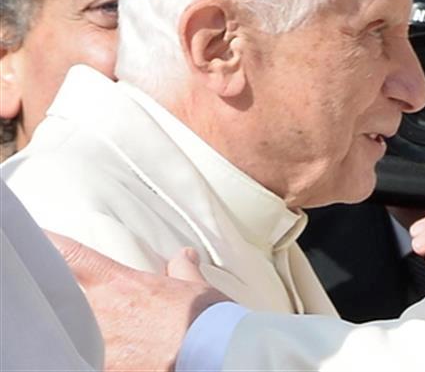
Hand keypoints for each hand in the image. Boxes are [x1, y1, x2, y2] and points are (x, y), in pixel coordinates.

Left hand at [47, 232, 228, 371]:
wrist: (213, 353)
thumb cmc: (205, 320)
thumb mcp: (195, 289)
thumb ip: (183, 271)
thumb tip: (184, 257)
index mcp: (122, 285)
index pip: (74, 257)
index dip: (50, 245)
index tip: (39, 238)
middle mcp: (103, 313)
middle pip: (61, 296)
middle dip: (59, 295)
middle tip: (63, 295)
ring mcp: (100, 345)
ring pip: (71, 333)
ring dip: (78, 330)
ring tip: (93, 330)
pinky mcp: (106, 370)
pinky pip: (88, 361)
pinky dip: (94, 358)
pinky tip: (104, 356)